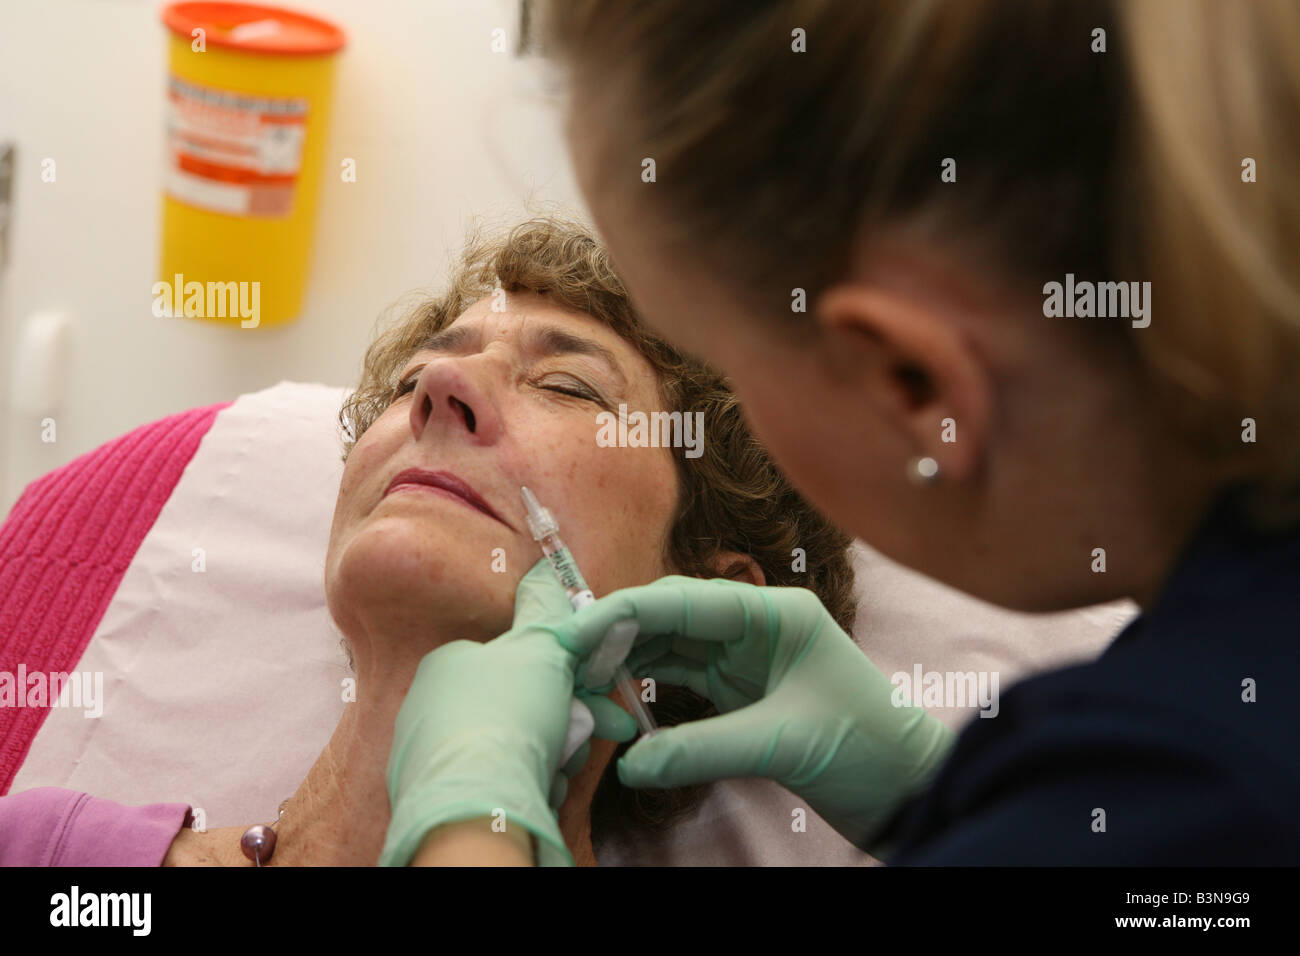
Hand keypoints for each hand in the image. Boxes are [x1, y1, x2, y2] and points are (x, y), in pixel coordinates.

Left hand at [379, 559, 633, 866]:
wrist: (477, 803)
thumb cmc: (508, 714)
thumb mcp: (540, 649)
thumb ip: (547, 611)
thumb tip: (549, 569)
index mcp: (447, 662)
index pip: (515, 662)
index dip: (565, 678)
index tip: (597, 697)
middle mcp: (429, 705)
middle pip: (519, 706)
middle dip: (564, 721)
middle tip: (592, 733)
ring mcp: (427, 754)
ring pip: (512, 746)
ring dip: (550, 754)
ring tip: (559, 767)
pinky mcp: (435, 796)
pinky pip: (494, 781)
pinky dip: (522, 784)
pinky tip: (535, 790)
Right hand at [563, 576, 956, 857]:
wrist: (907, 789)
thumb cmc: (868, 751)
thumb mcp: (785, 744)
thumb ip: (705, 749)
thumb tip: (632, 763)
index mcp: (775, 612)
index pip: (683, 599)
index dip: (623, 614)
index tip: (573, 635)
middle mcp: (755, 623)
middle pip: (667, 615)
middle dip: (614, 635)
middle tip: (563, 662)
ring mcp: (745, 655)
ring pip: (667, 645)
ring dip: (623, 661)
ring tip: (578, 682)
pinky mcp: (739, 689)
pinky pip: (678, 676)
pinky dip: (643, 686)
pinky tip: (613, 698)